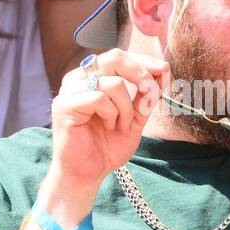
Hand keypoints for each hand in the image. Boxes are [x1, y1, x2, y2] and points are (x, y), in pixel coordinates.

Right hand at [49, 50, 168, 193]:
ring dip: (126, 108)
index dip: (143, 61)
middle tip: (150, 93)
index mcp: (92, 77)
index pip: (119, 57)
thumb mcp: (134, 117)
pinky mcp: (64, 105)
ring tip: (121, 125)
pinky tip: (109, 127)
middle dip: (141, 75)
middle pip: (115, 58)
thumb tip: (161, 71)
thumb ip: (144, 95)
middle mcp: (78, 78)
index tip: (164, 70)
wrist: (88, 173)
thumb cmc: (107, 146)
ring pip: (113, 82)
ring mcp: (69, 90)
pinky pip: (98, 97)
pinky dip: (112, 114)